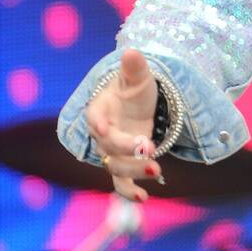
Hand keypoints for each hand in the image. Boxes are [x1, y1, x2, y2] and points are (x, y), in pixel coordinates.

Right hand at [85, 48, 161, 200]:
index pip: (95, 117)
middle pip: (108, 146)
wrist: (137, 107)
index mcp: (100, 109)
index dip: (98, 124)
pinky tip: (145, 198)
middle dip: (127, 149)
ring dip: (134, 172)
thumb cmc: (133, 90)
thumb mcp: (138, 77)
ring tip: (157, 170)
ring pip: (116, 167)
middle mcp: (103, 134)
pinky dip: (131, 192)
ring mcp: (113, 152)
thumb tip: (132, 52)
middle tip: (149, 148)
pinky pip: (122, 183)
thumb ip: (134, 68)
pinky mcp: (125, 164)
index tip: (104, 129)